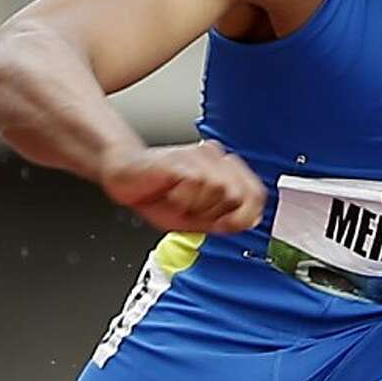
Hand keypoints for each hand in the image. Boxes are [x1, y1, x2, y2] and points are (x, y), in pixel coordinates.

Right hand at [100, 140, 265, 233]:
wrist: (124, 178)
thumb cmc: (158, 195)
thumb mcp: (199, 216)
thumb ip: (226, 218)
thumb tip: (252, 220)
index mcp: (224, 171)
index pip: (256, 194)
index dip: (246, 215)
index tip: (226, 223)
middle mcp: (215, 159)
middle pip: (238, 196)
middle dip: (214, 212)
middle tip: (191, 209)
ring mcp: (199, 157)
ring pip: (219, 191)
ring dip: (196, 205)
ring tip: (178, 200)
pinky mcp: (182, 160)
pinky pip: (196, 185)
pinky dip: (182, 199)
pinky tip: (170, 193)